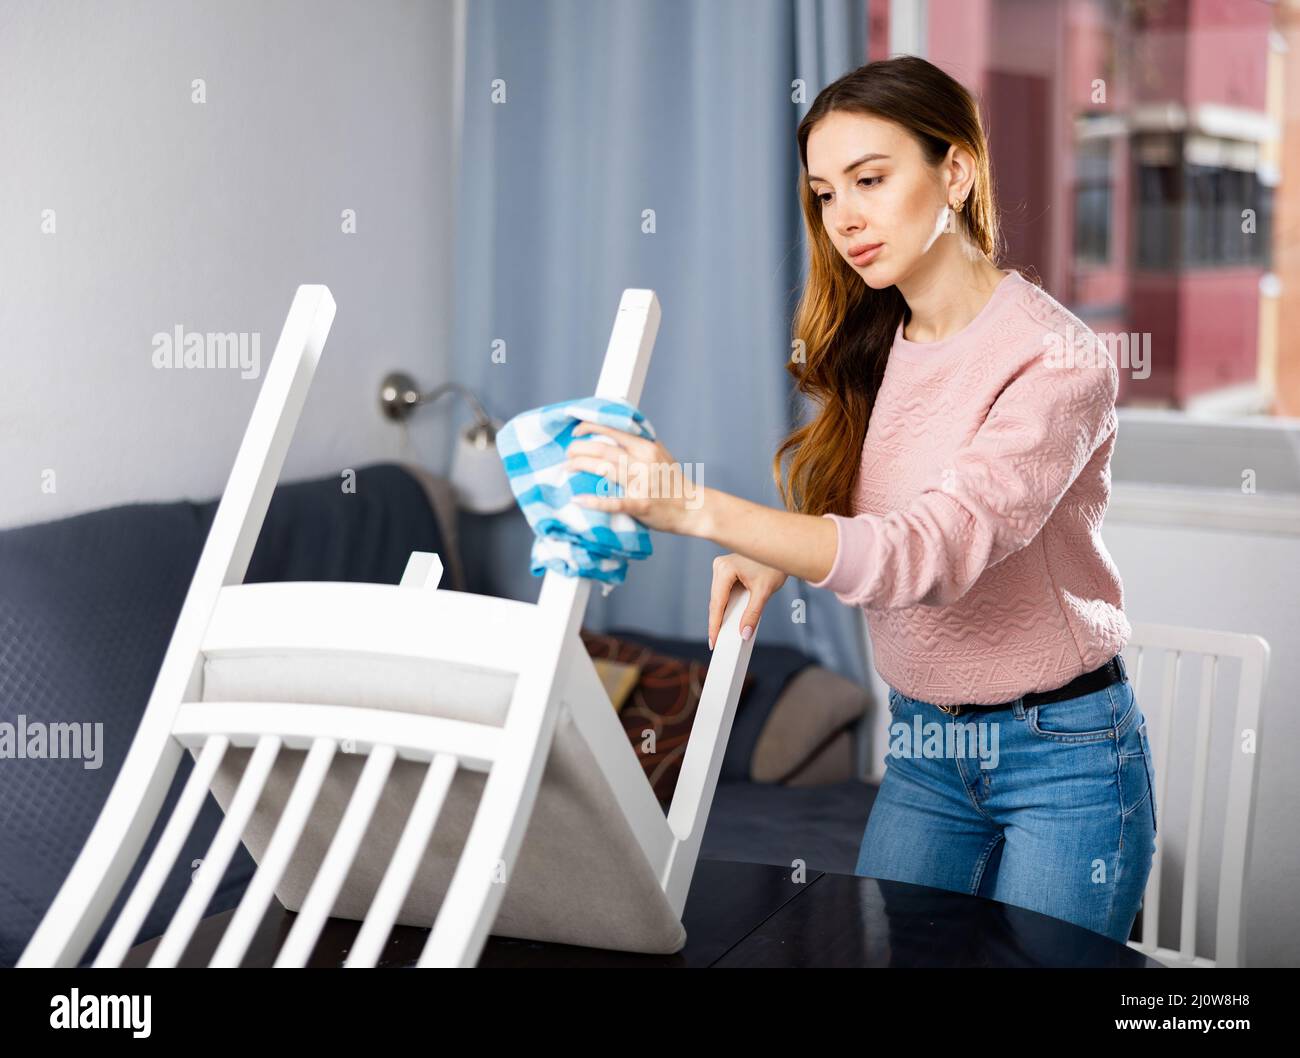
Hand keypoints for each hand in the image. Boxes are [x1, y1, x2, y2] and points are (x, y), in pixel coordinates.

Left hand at [562, 421, 705, 535]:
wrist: (695, 508)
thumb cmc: (673, 483)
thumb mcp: (660, 455)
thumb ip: (639, 445)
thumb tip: (615, 433)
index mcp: (646, 448)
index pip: (613, 431)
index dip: (590, 427)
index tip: (575, 431)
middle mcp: (643, 462)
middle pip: (604, 449)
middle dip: (580, 449)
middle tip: (567, 453)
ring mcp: (642, 483)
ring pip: (604, 469)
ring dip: (581, 466)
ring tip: (567, 468)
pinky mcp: (641, 505)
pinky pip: (613, 502)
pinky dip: (593, 501)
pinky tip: (577, 499)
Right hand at [708, 553, 786, 649]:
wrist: (782, 548)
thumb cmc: (774, 565)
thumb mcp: (764, 592)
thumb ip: (753, 614)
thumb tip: (744, 634)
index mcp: (724, 569)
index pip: (716, 603)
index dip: (714, 625)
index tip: (713, 642)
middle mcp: (719, 566)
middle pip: (716, 601)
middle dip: (717, 621)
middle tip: (716, 643)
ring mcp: (721, 567)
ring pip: (719, 597)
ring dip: (722, 613)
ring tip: (721, 633)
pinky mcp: (726, 569)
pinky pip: (723, 592)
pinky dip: (727, 605)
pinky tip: (728, 618)